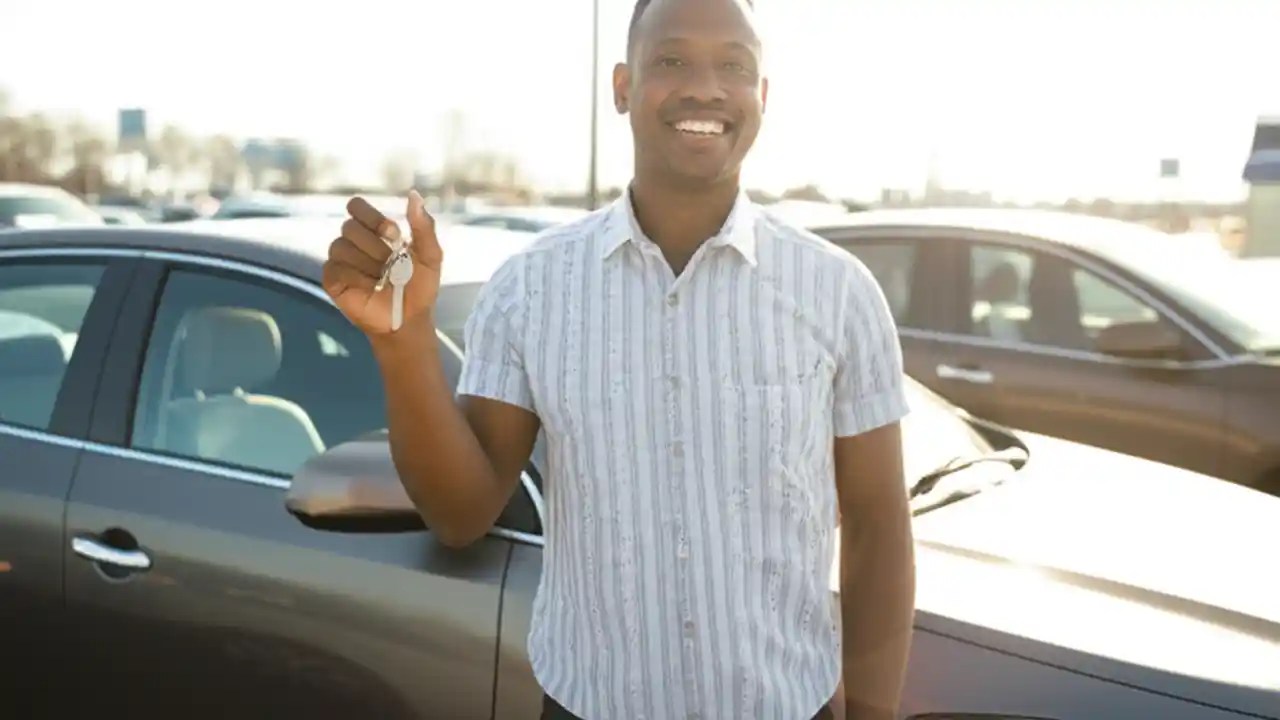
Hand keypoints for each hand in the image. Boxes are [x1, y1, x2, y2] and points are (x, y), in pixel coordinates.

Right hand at [323, 190, 441, 335]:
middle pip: (349, 226)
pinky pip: (335, 268)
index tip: (391, 233)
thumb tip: (414, 195)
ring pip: (340, 246)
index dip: (371, 217)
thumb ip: (423, 226)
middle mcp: (354, 242)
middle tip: (391, 263)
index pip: (357, 207)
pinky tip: (369, 287)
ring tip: (381, 279)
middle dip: (374, 245)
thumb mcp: (430, 255)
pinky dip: (355, 278)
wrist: (411, 318)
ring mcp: (341, 261)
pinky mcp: (332, 281)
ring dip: (367, 264)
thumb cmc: (419, 286)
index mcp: (374, 231)